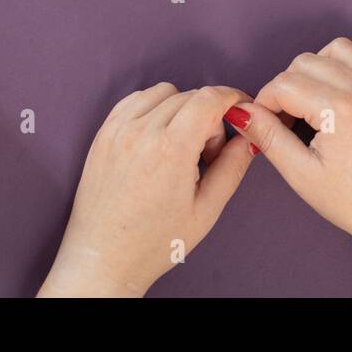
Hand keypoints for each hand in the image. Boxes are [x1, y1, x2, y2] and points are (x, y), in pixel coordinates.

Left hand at [38, 84, 253, 297]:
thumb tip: (249, 138)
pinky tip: (158, 137)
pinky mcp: (102, 135)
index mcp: (171, 149)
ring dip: (180, 108)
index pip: (210, 98)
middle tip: (208, 154)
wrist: (104, 259)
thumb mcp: (206, 210)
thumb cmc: (153, 243)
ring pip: (163, 92)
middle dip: (208, 116)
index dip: (232, 98)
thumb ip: (233, 167)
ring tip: (180, 146)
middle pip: (190, 95)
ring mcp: (117, 131)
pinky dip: (153, 107)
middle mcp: (141, 132)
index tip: (240, 109)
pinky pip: (134, 100)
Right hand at [228, 38, 351, 295]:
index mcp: (340, 109)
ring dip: (315, 68)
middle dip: (286, 86)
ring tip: (310, 104)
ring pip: (334, 49)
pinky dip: (343, 65)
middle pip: (305, 61)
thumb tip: (241, 112)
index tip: (264, 125)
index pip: (283, 84)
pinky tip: (335, 94)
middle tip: (286, 122)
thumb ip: (268, 137)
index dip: (264, 103)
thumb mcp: (302, 174)